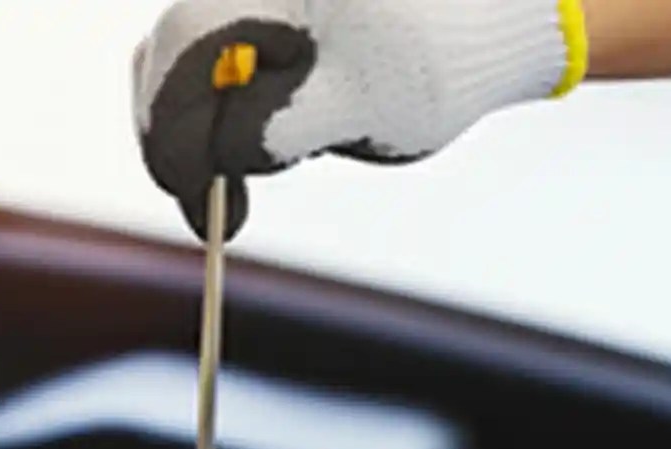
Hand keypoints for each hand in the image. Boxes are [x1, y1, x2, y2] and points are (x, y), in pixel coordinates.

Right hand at [132, 0, 587, 239]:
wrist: (498, 18)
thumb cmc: (435, 61)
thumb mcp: (350, 108)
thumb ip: (268, 131)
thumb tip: (206, 155)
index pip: (181, 58)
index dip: (172, 140)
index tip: (195, 207)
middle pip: (172, 53)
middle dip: (181, 134)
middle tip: (210, 206)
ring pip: (197, 56)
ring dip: (209, 119)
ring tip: (257, 169)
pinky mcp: (281, 9)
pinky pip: (231, 53)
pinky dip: (236, 100)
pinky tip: (276, 135)